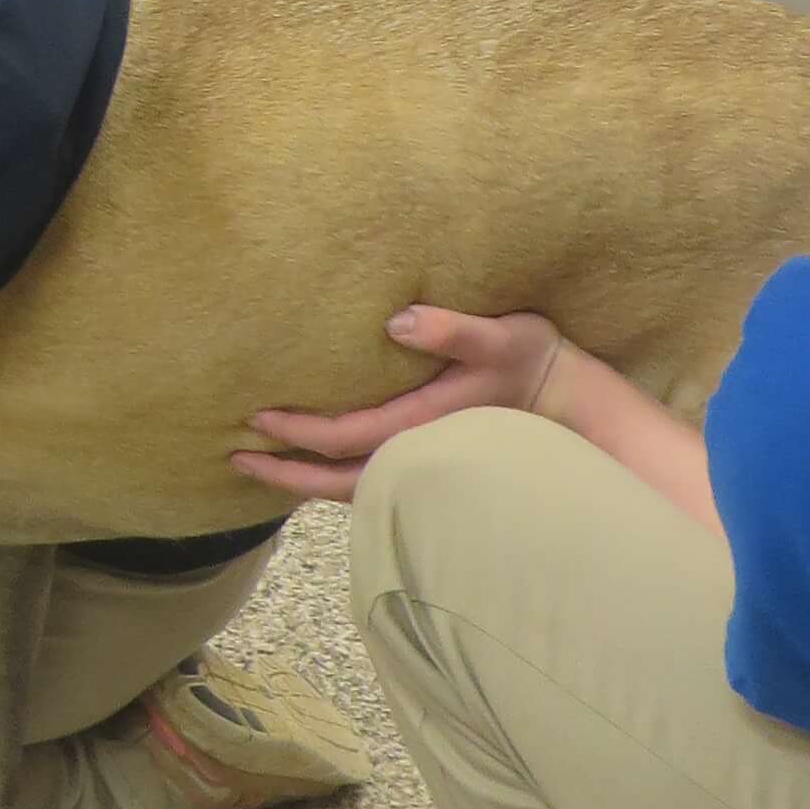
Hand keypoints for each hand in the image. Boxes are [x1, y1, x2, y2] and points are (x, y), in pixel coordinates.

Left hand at [233, 303, 563, 503]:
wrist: (575, 404)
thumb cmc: (532, 362)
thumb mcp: (500, 337)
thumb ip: (452, 331)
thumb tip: (398, 321)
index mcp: (422, 425)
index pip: (344, 437)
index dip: (298, 432)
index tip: (256, 419)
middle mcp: (417, 454)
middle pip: (336, 480)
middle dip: (285, 474)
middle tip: (234, 461)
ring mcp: (424, 464)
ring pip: (352, 487)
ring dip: (305, 480)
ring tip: (260, 469)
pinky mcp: (432, 462)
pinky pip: (371, 480)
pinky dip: (334, 478)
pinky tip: (315, 466)